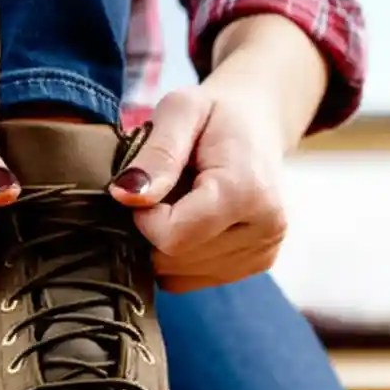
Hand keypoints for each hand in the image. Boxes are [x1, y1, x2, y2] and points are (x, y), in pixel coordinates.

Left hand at [109, 85, 287, 292]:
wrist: (258, 126)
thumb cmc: (215, 115)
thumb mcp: (180, 110)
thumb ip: (156, 154)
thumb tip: (125, 196)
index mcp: (247, 190)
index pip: (173, 236)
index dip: (144, 216)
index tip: (146, 187)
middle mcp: (264, 229)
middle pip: (174, 260)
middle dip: (152, 230)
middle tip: (162, 192)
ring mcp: (263, 252)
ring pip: (179, 275)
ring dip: (163, 244)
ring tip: (180, 203)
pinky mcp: (256, 265)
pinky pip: (191, 279)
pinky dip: (178, 256)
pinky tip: (190, 222)